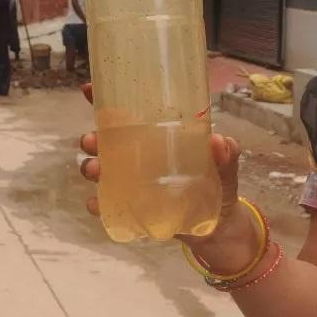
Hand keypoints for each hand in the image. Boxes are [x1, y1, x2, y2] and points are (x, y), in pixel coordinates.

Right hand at [77, 83, 243, 238]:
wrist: (218, 226)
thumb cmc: (218, 185)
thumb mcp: (226, 166)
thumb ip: (227, 153)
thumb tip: (218, 141)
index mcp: (156, 137)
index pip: (127, 114)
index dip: (104, 100)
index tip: (89, 89)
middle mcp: (138, 156)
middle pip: (105, 142)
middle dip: (92, 138)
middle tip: (91, 141)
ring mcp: (131, 183)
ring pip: (100, 170)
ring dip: (91, 167)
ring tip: (95, 170)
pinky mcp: (130, 209)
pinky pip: (106, 205)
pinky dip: (97, 203)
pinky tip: (96, 203)